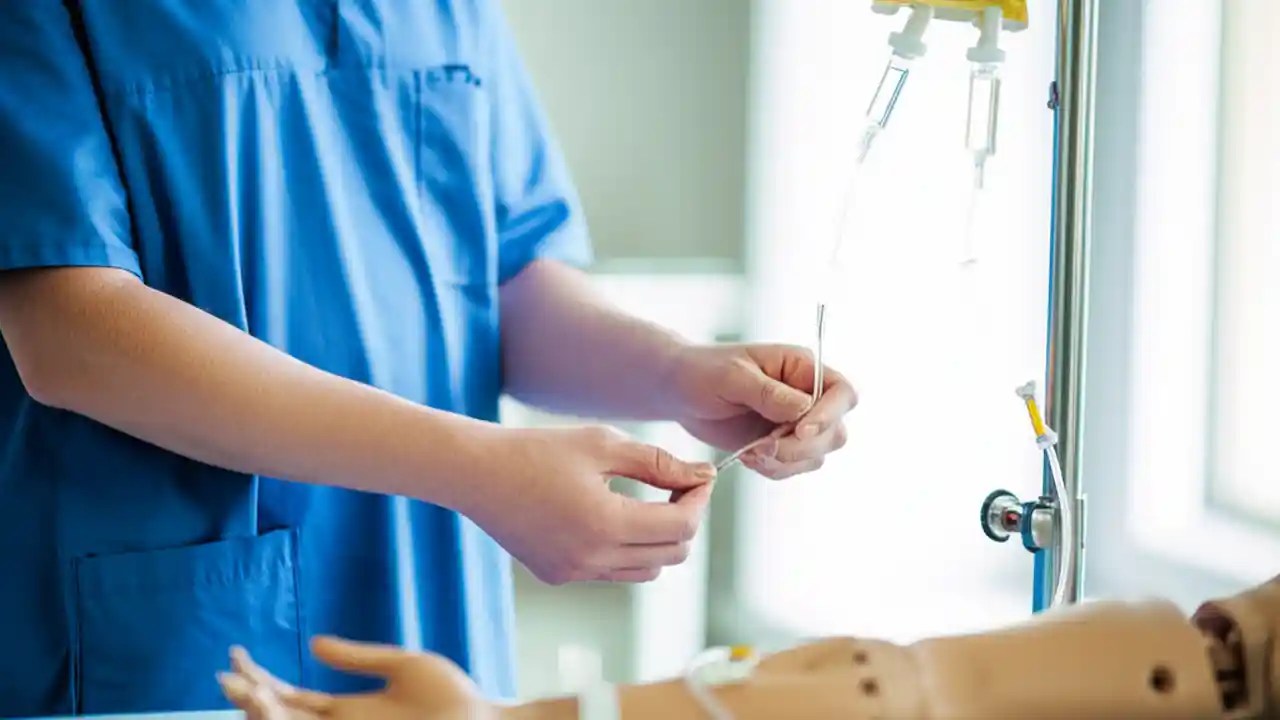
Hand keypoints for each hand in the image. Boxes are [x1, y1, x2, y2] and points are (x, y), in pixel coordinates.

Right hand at [219, 638, 493, 719]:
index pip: (290, 697)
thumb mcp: (402, 666)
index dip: (260, 679)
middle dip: (252, 699)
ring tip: (249, 691)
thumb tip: (313, 642)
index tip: (235, 653)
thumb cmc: (452, 697)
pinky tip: (277, 710)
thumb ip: (358, 657)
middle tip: (228, 675)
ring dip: (265, 715)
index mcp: (346, 711)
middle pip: (281, 718)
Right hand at [464, 426, 715, 584]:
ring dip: (659, 539)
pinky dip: (627, 549)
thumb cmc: (538, 449)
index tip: (701, 477)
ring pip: (646, 569)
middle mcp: (592, 558)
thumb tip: (702, 475)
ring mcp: (574, 572)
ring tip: (649, 501)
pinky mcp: (558, 575)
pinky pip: (613, 571)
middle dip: (685, 520)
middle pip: (672, 554)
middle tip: (679, 486)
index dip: (700, 500)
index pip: (681, 526)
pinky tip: (612, 514)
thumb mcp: (603, 445)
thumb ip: (659, 462)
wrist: (475, 473)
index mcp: (606, 524)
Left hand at [670, 344, 856, 479]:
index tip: (800, 430)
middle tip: (763, 447)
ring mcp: (796, 423)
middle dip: (801, 447)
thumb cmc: (702, 371)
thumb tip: (803, 409)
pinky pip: (794, 468)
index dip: (830, 414)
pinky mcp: (780, 445)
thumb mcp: (732, 376)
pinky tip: (748, 457)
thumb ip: (769, 393)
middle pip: (835, 431)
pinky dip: (774, 470)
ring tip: (750, 453)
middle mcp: (807, 396)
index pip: (842, 392)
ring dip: (786, 462)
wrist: (678, 391)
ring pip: (817, 455)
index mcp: (802, 368)